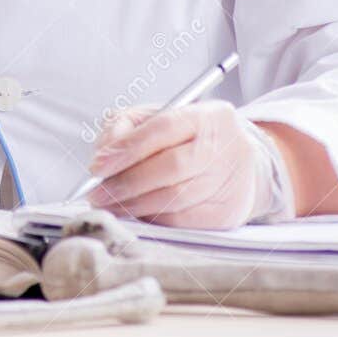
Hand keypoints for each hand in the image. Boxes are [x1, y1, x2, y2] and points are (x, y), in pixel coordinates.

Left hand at [86, 101, 291, 227]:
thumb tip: (105, 154)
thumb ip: (126, 126)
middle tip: (97, 193)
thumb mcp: (158, 116)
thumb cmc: (190, 137)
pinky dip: (154, 218)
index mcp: (209, 116)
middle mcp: (225, 147)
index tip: (97, 166)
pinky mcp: (228, 213)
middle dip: (127, 183)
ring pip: (175, 198)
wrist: (240, 163)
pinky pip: (183, 221)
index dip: (127, 148)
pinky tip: (135, 213)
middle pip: (170, 167)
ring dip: (135, 205)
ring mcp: (230, 182)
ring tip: (110, 204)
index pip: (164, 128)